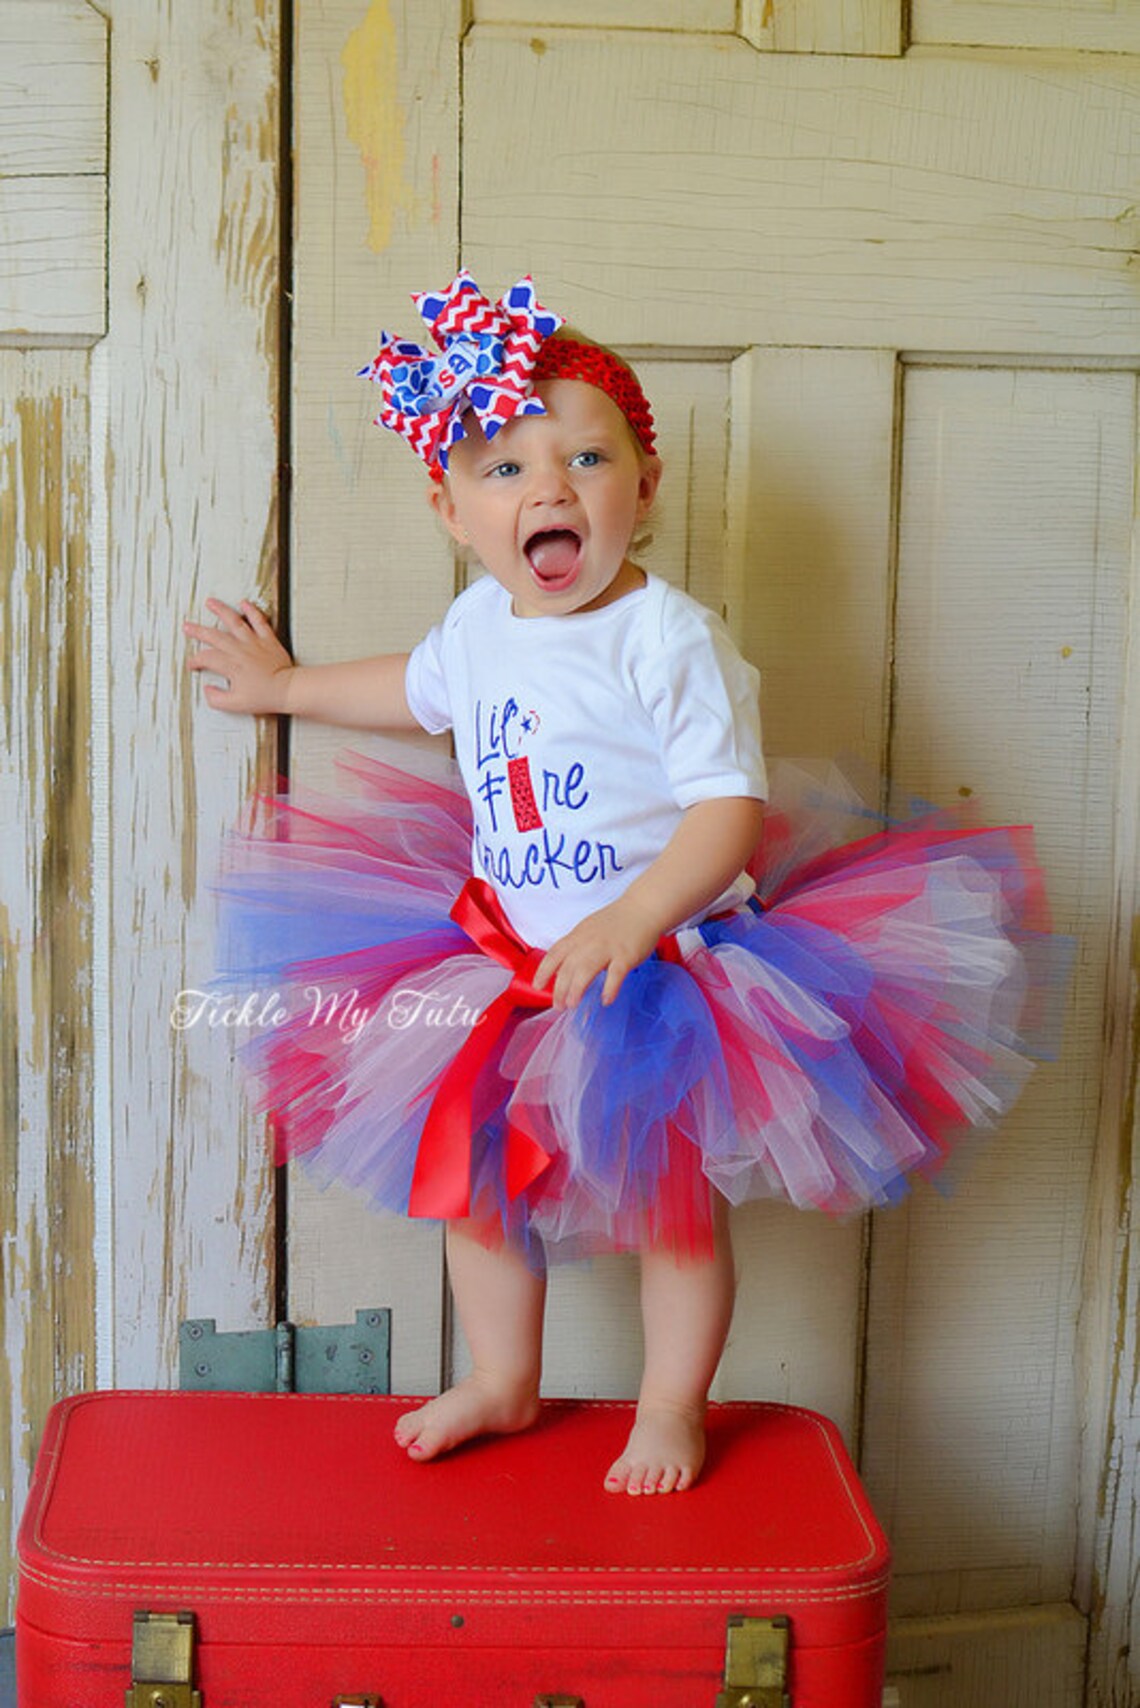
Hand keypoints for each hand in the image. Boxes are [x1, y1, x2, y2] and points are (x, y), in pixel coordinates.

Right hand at [184, 598, 294, 714]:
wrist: (288, 689)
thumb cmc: (266, 696)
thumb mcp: (235, 705)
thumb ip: (216, 699)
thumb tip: (208, 691)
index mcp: (231, 665)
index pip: (206, 658)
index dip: (196, 660)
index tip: (193, 664)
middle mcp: (240, 650)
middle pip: (214, 635)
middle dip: (198, 631)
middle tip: (188, 626)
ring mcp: (253, 642)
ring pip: (234, 621)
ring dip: (221, 610)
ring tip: (211, 602)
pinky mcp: (267, 639)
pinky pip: (259, 621)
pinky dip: (251, 610)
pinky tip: (244, 603)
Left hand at [534, 895, 662, 1009]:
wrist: (643, 908)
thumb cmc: (616, 922)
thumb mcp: (588, 929)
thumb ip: (576, 947)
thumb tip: (564, 969)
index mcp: (578, 936)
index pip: (554, 954)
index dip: (543, 971)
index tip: (537, 986)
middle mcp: (588, 942)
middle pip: (567, 967)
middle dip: (559, 988)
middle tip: (558, 1005)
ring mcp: (607, 949)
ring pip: (585, 971)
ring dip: (576, 990)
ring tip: (572, 1004)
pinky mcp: (626, 956)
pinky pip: (615, 975)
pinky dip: (609, 988)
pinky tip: (606, 1000)